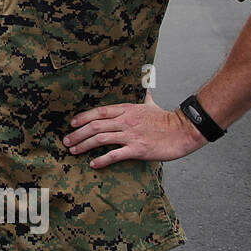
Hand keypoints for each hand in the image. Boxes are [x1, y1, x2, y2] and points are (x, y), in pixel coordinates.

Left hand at [65, 92, 206, 168]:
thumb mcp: (151, 104)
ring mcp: (131, 135)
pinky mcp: (138, 149)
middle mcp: (126, 121)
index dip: (83, 117)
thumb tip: (146, 86)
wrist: (184, 131)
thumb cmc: (166, 119)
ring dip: (84, 145)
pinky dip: (102, 159)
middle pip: (95, 126)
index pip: (99, 112)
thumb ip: (144, 97)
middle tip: (66, 141)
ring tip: (73, 151)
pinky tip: (93, 164)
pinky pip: (115, 154)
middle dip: (78, 134)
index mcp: (127, 109)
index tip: (72, 124)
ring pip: (100, 139)